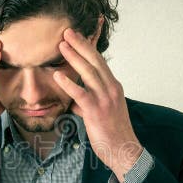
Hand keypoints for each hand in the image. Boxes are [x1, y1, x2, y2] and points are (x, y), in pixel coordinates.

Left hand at [53, 28, 142, 182]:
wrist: (124, 150)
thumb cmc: (113, 133)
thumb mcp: (103, 112)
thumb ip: (88, 103)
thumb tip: (75, 102)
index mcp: (113, 87)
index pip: (100, 62)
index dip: (88, 47)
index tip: (77, 36)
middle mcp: (111, 89)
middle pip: (95, 61)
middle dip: (80, 44)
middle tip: (67, 32)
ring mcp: (105, 99)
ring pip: (88, 72)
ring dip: (74, 57)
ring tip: (62, 46)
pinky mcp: (96, 111)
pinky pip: (81, 94)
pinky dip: (69, 83)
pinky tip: (58, 75)